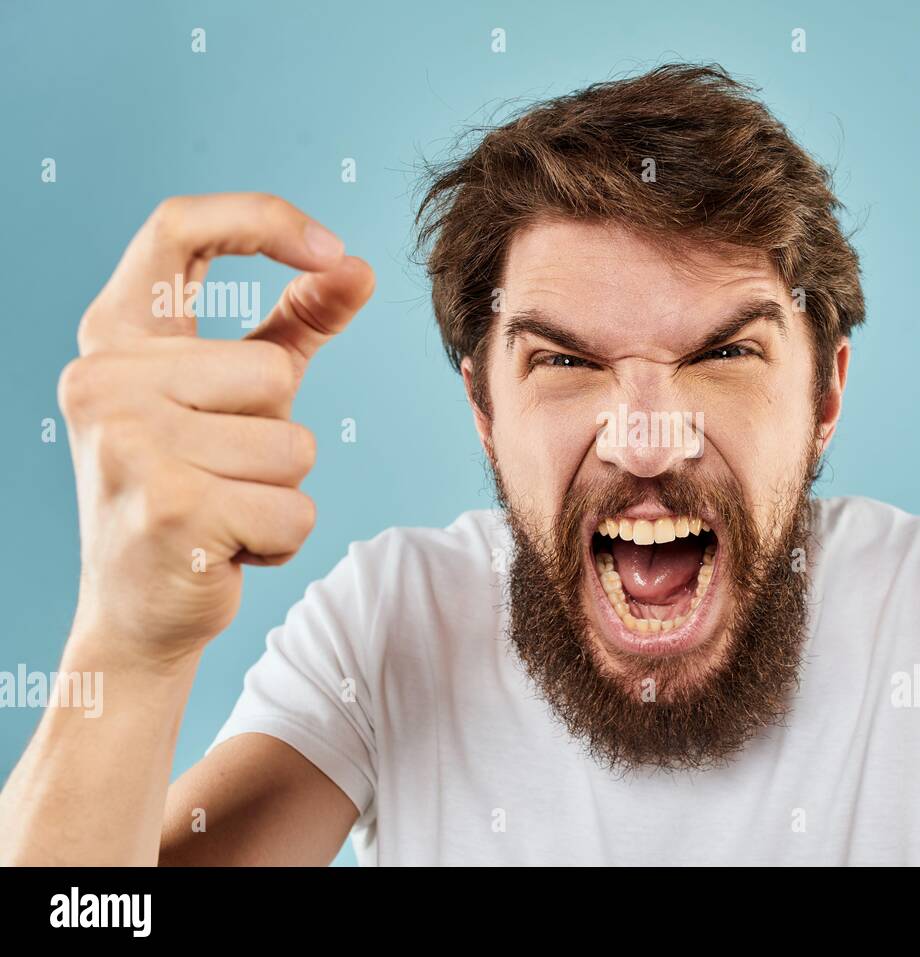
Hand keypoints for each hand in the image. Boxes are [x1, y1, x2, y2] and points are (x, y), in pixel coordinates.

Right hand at [59, 193, 373, 661]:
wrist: (136, 610)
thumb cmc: (193, 486)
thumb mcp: (235, 394)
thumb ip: (295, 324)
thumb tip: (357, 267)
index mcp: (113, 337)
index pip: (178, 227)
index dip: (262, 220)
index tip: (333, 252)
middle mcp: (102, 380)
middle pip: (272, 373)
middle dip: (276, 432)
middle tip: (221, 473)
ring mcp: (128, 445)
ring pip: (294, 447)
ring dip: (281, 491)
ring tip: (223, 511)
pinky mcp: (170, 511)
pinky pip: (294, 510)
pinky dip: (282, 539)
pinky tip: (229, 551)